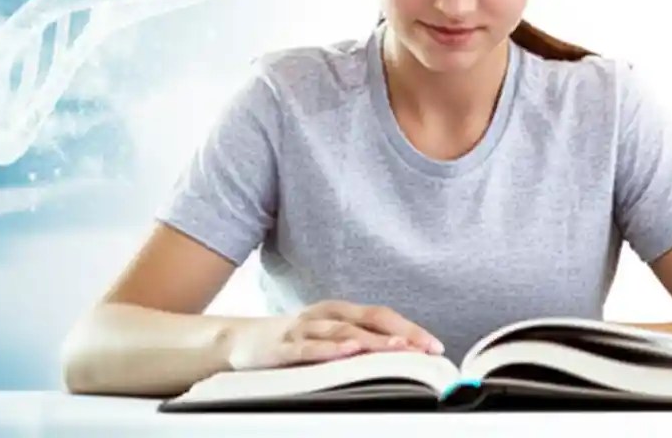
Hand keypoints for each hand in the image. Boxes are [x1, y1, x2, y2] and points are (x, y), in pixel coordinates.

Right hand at [226, 299, 444, 370]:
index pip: (380, 316)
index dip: (409, 329)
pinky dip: (326, 350)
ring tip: (393, 349)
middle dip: (398, 333)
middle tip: (423, 348)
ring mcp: (301, 328)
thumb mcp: (325, 339)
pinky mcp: (280, 346)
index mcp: (337, 313)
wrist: (236, 341)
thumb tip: (399, 358)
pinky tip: (344, 354)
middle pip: (367, 319)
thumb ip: (355, 344)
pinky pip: (305, 347)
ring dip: (369, 340)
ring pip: (340, 331)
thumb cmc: (288, 341)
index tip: (434, 345)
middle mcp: (323, 316)